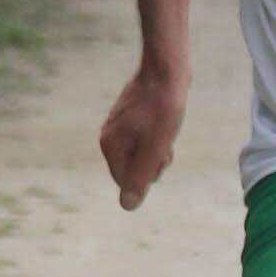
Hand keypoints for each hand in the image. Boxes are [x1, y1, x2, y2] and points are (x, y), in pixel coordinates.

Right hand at [100, 62, 186, 207]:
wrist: (166, 70)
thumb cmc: (163, 109)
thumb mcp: (156, 148)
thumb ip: (141, 177)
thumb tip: (127, 206)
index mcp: (110, 146)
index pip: (126, 182)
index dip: (149, 174)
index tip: (161, 153)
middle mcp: (108, 137)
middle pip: (133, 168)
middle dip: (153, 161)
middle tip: (165, 140)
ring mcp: (118, 126)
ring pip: (140, 154)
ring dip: (157, 149)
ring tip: (166, 129)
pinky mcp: (130, 117)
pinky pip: (143, 139)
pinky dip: (156, 136)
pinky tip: (164, 121)